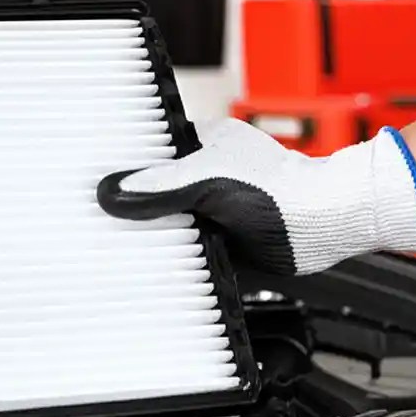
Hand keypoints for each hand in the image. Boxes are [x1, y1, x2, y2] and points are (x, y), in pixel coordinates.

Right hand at [97, 118, 415, 274]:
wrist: (324, 225)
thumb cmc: (282, 190)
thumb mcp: (208, 180)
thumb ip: (159, 187)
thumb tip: (113, 192)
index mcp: (201, 146)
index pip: (147, 154)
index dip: (121, 168)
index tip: (91, 183)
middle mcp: (206, 178)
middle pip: (154, 194)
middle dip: (131, 208)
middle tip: (95, 221)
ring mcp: (214, 212)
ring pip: (168, 226)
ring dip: (151, 239)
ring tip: (112, 248)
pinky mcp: (224, 245)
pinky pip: (187, 254)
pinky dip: (172, 263)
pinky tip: (148, 270)